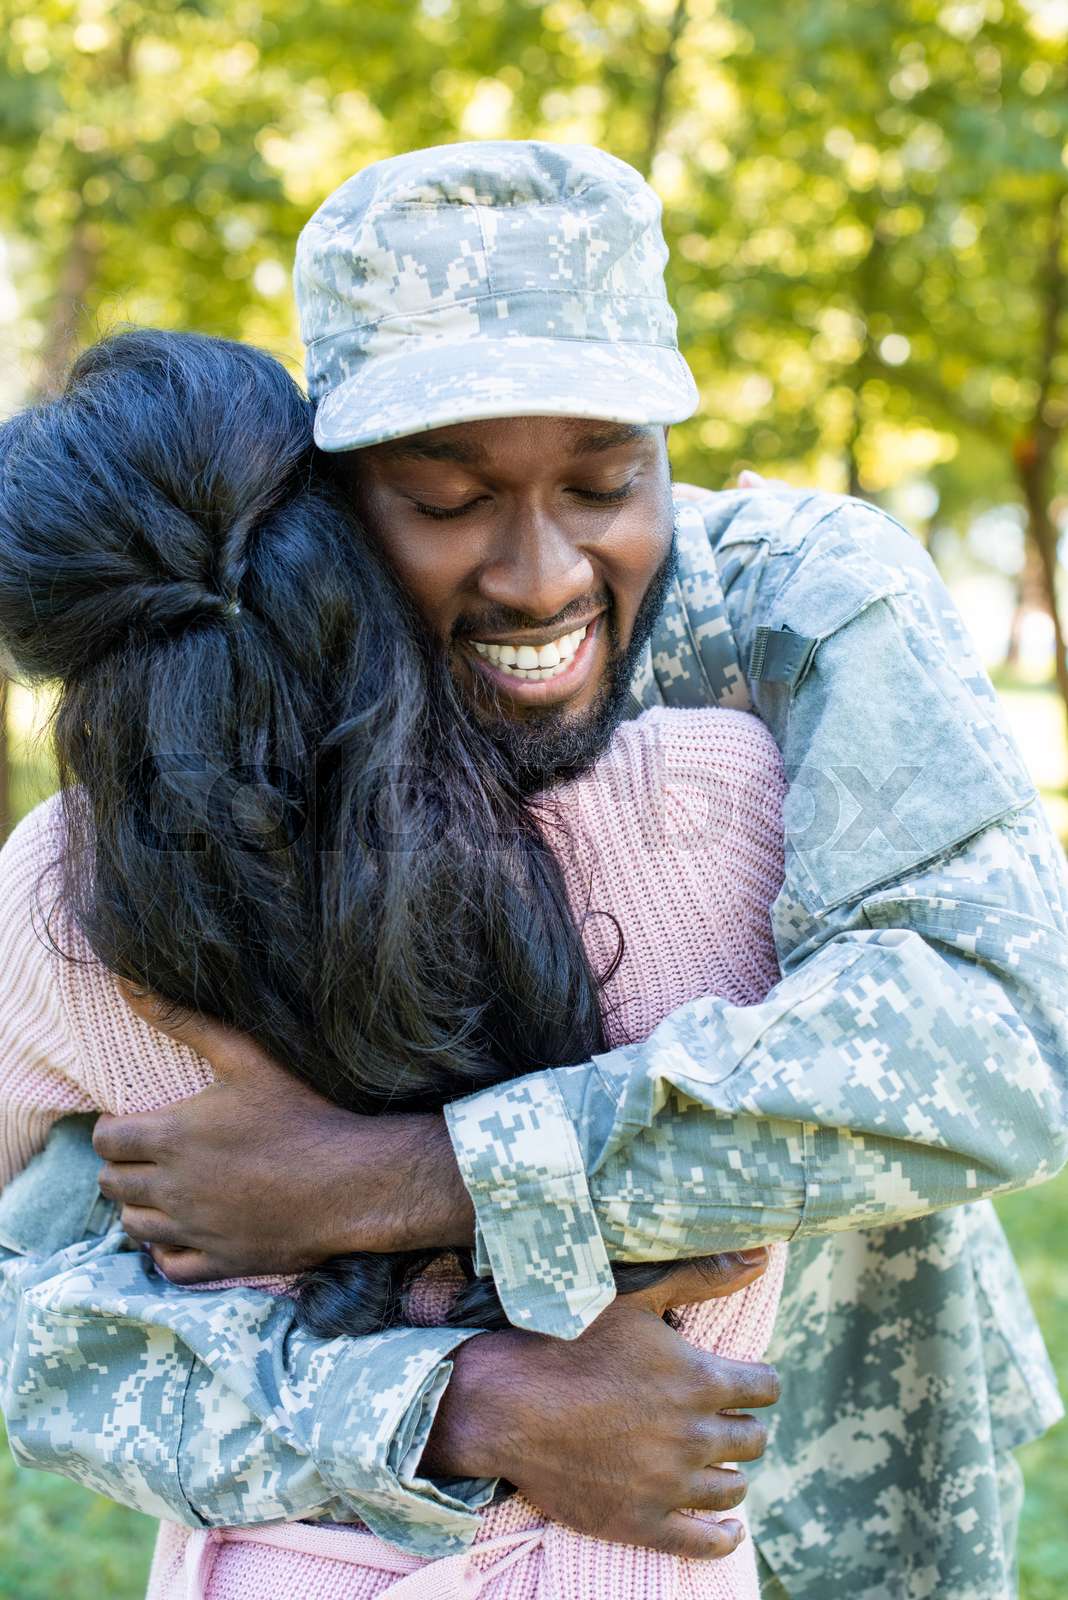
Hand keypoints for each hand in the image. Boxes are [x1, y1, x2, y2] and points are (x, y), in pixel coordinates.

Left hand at [93, 988, 474, 1280]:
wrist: (354, 1179)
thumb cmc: (302, 1112)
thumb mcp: (246, 1056)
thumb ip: (184, 1020)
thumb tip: (128, 983)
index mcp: (171, 1138)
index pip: (105, 1139)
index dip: (114, 1129)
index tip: (135, 1123)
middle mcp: (172, 1189)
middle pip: (112, 1184)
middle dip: (123, 1166)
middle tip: (152, 1153)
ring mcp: (195, 1230)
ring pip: (133, 1227)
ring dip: (140, 1206)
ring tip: (165, 1188)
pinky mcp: (220, 1261)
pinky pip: (168, 1265)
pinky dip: (166, 1249)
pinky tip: (184, 1229)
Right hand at [422, 1256, 779, 1559]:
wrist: (505, 1403)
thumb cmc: (567, 1339)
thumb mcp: (634, 1297)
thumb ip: (702, 1278)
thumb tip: (760, 1257)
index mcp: (699, 1380)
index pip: (766, 1388)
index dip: (756, 1381)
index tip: (744, 1381)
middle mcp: (694, 1436)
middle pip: (753, 1439)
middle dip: (741, 1425)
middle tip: (719, 1418)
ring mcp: (669, 1484)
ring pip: (733, 1488)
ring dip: (729, 1471)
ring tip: (714, 1461)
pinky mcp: (642, 1522)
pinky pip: (704, 1541)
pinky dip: (722, 1535)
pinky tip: (725, 1526)